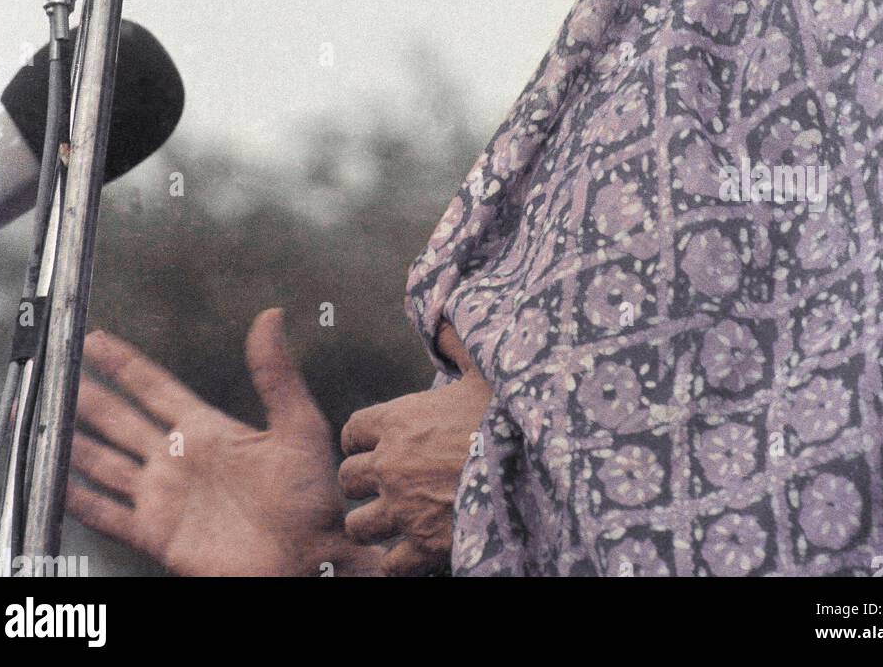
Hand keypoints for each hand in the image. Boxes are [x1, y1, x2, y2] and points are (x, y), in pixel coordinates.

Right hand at [69, 308, 380, 576]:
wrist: (310, 561)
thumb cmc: (314, 499)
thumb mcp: (299, 426)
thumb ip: (276, 374)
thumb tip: (271, 315)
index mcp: (208, 429)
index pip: (153, 387)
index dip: (122, 364)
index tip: (92, 340)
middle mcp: (179, 459)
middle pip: (119, 420)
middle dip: (85, 396)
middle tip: (52, 371)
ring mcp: (164, 497)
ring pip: (103, 462)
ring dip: (71, 441)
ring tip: (38, 417)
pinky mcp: (157, 535)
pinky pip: (106, 514)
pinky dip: (76, 498)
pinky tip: (51, 480)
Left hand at [338, 322, 491, 576]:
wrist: (533, 462)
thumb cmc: (507, 412)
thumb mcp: (483, 367)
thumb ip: (456, 343)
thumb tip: (442, 318)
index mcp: (400, 419)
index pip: (354, 429)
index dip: (360, 439)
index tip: (369, 445)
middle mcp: (391, 463)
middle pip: (348, 479)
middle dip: (362, 483)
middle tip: (381, 485)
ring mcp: (403, 507)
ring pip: (359, 524)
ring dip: (373, 524)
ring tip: (390, 522)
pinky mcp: (423, 544)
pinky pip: (391, 564)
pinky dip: (398, 562)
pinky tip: (411, 555)